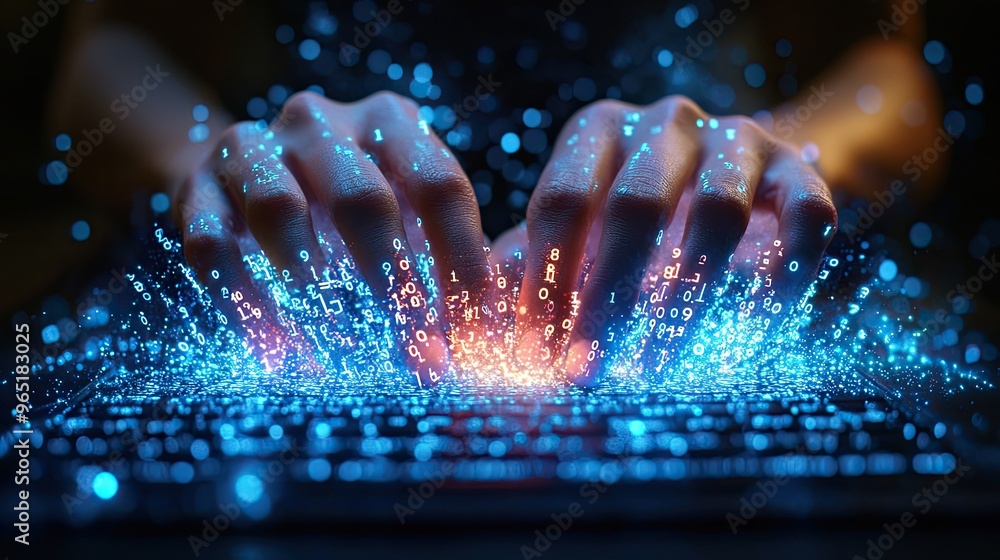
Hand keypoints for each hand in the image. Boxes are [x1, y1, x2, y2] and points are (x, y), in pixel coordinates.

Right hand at [172, 91, 491, 384]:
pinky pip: (211, 245)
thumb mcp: (408, 218)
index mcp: (390, 121)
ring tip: (344, 359)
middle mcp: (321, 123)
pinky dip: (244, 303)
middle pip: (363, 201)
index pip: (439, 187)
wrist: (247, 178)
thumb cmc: (356, 213)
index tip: (475, 335)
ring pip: (278, 211)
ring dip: (315, 294)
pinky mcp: (196, 185)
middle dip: (397, 289)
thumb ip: (443, 264)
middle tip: (420, 362)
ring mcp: (252, 147)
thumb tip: (482, 342)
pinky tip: (275, 354)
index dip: (462, 263)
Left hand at [497, 96, 836, 384]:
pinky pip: (805, 221)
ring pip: (717, 214)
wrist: (729, 181)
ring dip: (684, 300)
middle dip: (604, 300)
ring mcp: (738, 140)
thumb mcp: (575, 236)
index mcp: (598, 131)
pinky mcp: (800, 170)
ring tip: (654, 368)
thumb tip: (482, 333)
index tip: (533, 355)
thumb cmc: (627, 222)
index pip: (562, 202)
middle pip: (635, 206)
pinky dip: (781, 281)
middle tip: (585, 373)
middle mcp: (666, 123)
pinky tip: (749, 338)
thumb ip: (530, 271)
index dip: (545, 283)